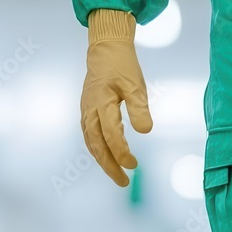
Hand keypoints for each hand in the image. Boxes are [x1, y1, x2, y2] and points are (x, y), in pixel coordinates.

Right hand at [81, 9, 152, 185]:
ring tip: (117, 175)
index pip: (111, 134)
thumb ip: (139, 108)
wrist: (105, 50)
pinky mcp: (87, 112)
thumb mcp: (136, 85)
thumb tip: (145, 131)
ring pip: (91, 143)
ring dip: (103, 161)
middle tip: (123, 182)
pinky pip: (90, 136)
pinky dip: (97, 150)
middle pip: (97, 145)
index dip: (121, 152)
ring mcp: (86, 111)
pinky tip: (107, 159)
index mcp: (102, 103)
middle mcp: (90, 110)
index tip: (134, 165)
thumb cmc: (123, 67)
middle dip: (109, 166)